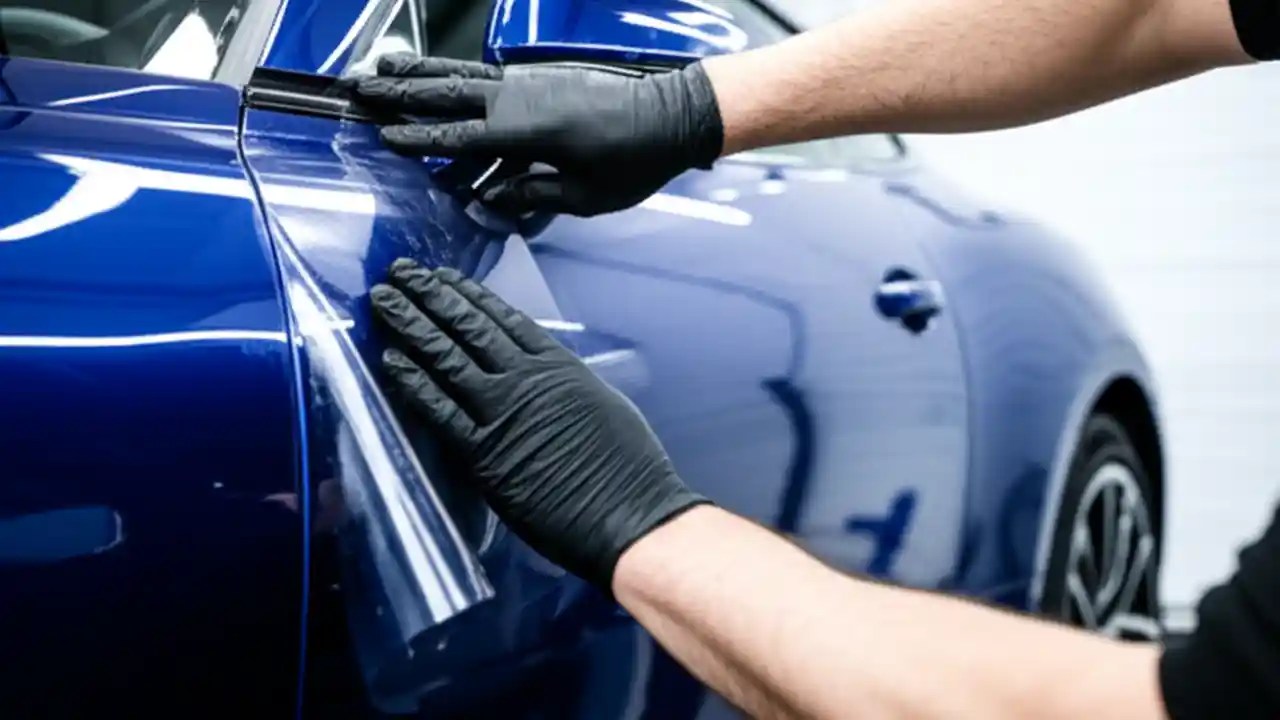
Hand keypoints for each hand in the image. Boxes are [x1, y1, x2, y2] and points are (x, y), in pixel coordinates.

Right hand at [353, 54, 724, 216]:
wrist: (672, 117)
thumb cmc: (634, 164)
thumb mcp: (585, 196)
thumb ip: (533, 195)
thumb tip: (488, 198)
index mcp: (530, 131)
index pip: (461, 136)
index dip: (420, 139)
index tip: (383, 139)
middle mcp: (522, 98)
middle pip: (449, 92)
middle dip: (401, 93)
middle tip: (359, 90)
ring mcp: (531, 83)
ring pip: (463, 74)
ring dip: (420, 73)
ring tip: (381, 68)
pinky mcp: (541, 78)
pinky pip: (486, 75)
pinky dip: (455, 73)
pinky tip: (437, 76)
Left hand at [371, 259, 708, 590]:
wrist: (628, 513)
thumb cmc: (630, 466)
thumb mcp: (603, 403)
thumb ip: (567, 384)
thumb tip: (547, 375)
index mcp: (559, 366)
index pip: (504, 319)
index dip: (468, 294)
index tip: (442, 276)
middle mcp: (527, 379)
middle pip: (469, 327)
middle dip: (431, 296)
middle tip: (400, 272)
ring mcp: (503, 413)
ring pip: (447, 358)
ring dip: (412, 325)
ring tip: (383, 299)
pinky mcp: (484, 454)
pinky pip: (440, 410)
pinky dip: (413, 382)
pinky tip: (390, 360)